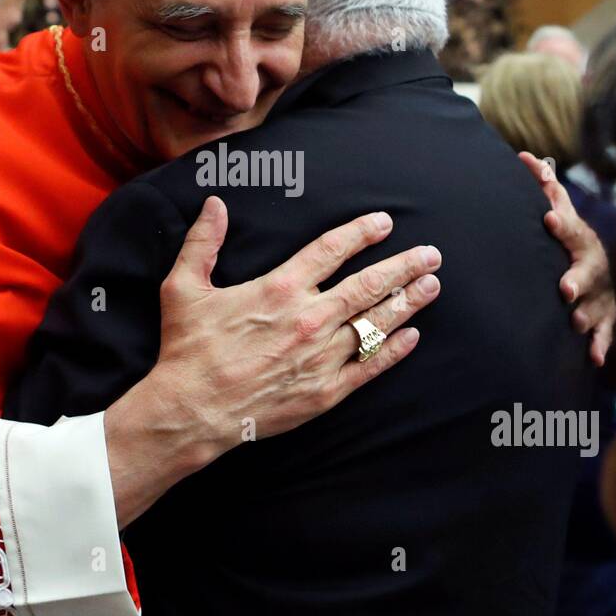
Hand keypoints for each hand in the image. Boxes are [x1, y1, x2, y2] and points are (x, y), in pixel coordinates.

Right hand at [105, 196, 440, 525]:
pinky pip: (369, 366)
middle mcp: (309, 318)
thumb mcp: (183, 287)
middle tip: (432, 254)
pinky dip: (394, 350)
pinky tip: (412, 337)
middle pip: (368, 284)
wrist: (192, 410)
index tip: (385, 223)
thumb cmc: (188, 349)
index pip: (331, 250)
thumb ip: (202, 243)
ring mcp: (321, 356)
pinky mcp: (325, 391)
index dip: (361, 232)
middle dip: (404, 266)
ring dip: (407, 302)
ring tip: (432, 286)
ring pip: (375, 323)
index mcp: (280, 288)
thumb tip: (214, 205)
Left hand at [517, 151, 615, 365]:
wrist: (608, 272)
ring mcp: (602, 293)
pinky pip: (605, 333)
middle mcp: (594, 266)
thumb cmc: (572, 241)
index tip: (549, 219)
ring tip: (574, 321)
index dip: (562, 224)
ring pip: (597, 305)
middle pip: (589, 270)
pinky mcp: (605, 317)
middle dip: (579, 278)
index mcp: (580, 240)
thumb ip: (546, 188)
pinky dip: (600, 344)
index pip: (571, 229)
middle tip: (565, 288)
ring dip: (586, 313)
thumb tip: (526, 157)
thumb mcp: (564, 215)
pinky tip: (593, 357)